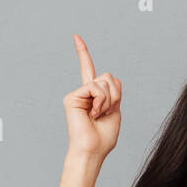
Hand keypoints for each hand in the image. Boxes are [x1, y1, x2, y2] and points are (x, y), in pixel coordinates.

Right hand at [63, 34, 121, 159]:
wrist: (93, 149)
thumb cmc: (103, 136)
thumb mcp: (115, 109)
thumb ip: (114, 91)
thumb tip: (111, 76)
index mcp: (93, 95)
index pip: (89, 70)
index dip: (83, 53)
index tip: (76, 37)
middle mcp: (83, 92)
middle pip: (109, 77)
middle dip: (115, 94)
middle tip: (106, 112)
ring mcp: (76, 94)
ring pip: (104, 81)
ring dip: (109, 100)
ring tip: (99, 114)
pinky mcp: (71, 97)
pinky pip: (95, 88)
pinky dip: (101, 101)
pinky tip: (93, 113)